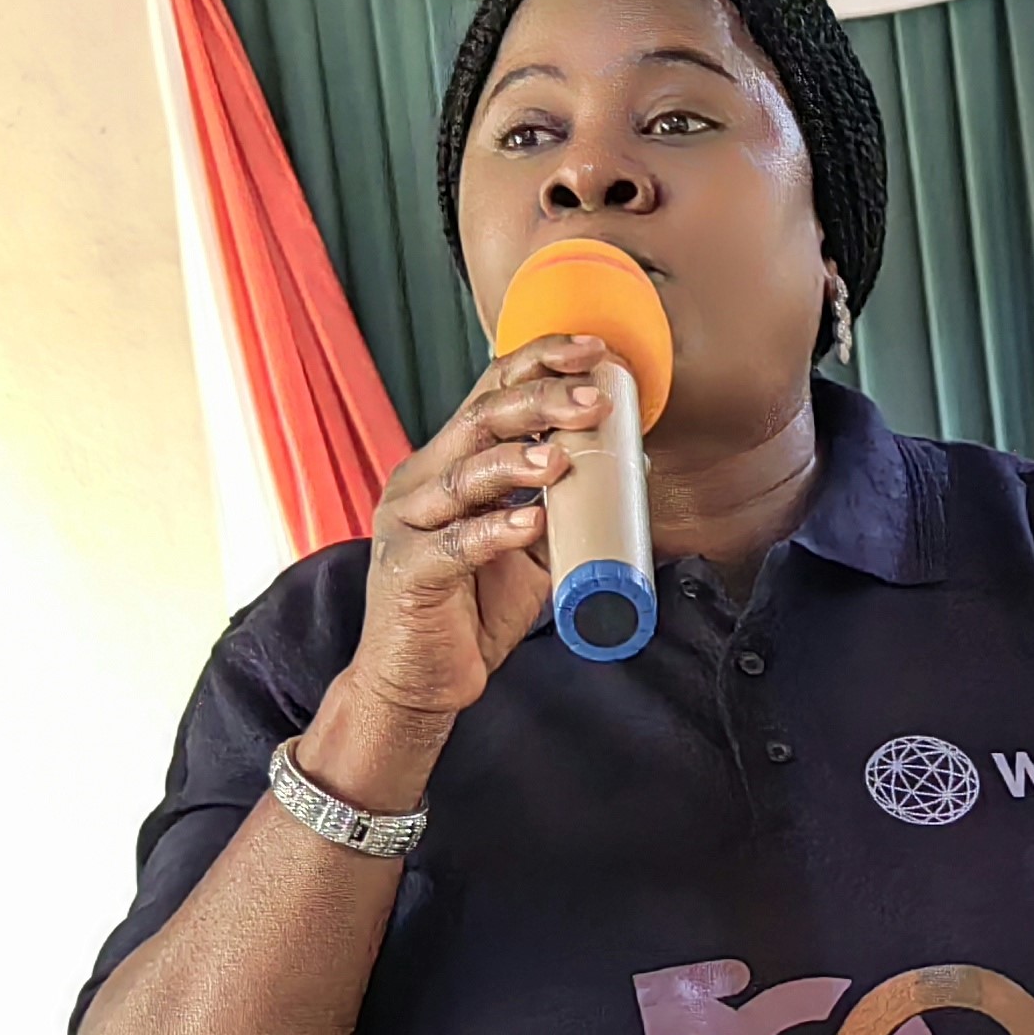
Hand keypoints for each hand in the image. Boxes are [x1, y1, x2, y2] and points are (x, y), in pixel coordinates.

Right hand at [344, 335, 622, 721]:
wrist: (419, 683)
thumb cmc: (471, 609)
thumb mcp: (527, 550)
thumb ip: (561, 506)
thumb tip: (628, 468)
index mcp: (447, 463)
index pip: (490, 393)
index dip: (538, 365)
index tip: (592, 351)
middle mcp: (420, 481)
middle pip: (478, 421)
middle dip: (538, 403)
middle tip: (592, 400)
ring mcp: (406, 524)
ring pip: (462, 475)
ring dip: (514, 460)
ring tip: (560, 456)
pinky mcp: (404, 571)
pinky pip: (453, 544)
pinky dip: (494, 531)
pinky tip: (530, 523)